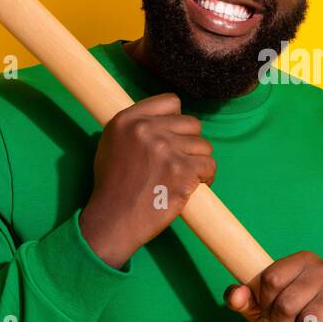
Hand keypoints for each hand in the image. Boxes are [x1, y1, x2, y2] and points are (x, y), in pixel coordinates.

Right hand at [79, 93, 215, 268]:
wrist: (114, 220)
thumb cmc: (113, 186)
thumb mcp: (112, 143)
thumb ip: (136, 125)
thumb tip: (167, 117)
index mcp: (128, 119)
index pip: (171, 101)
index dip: (176, 120)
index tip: (172, 137)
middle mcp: (146, 130)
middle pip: (192, 124)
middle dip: (189, 143)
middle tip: (179, 162)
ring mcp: (165, 150)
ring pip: (203, 145)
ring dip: (198, 161)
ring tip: (184, 176)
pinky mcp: (182, 171)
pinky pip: (209, 166)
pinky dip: (206, 177)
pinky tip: (194, 185)